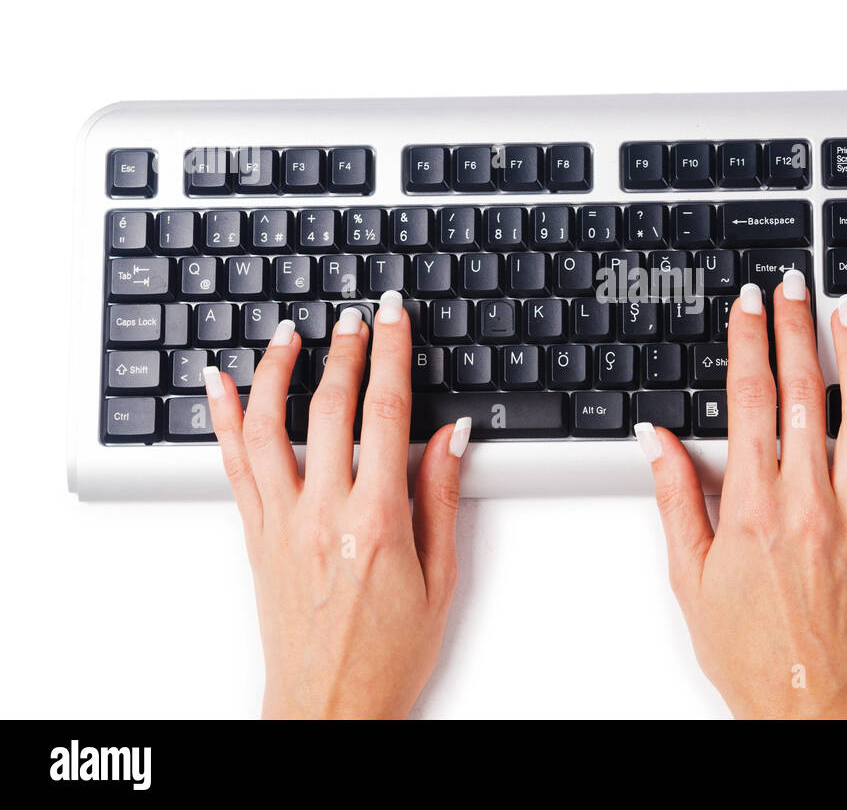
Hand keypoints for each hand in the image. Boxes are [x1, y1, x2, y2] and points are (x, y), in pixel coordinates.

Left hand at [204, 291, 470, 718]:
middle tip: (354, 315)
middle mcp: (322, 514)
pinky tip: (219, 385)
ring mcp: (281, 523)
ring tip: (289, 334)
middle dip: (343, 349)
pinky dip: (223, 419)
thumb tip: (451, 436)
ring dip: (277, 371)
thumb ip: (440, 498)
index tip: (391, 317)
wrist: (328, 707)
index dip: (389, 353)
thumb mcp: (440, 577)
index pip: (385, 413)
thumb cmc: (387, 654)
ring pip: (267, 428)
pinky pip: (233, 466)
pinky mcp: (255, 537)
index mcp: (377, 520)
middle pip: (328, 408)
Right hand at [636, 273, 846, 718]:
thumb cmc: (748, 650)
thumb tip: (655, 439)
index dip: (748, 342)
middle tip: (794, 284)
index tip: (747, 304)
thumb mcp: (688, 577)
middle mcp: (808, 502)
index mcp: (753, 508)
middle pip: (808, 393)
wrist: (808, 704)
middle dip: (798, 327)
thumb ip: (675, 498)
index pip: (751, 402)